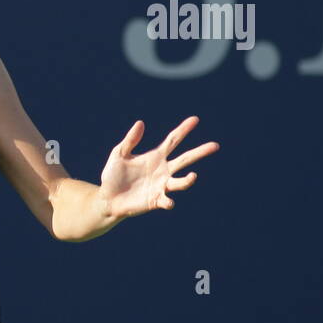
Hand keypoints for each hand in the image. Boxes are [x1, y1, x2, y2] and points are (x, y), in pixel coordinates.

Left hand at [98, 116, 218, 218]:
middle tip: (215, 145)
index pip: (173, 140)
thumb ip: (130, 140)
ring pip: (181, 182)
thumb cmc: (113, 176)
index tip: (195, 119)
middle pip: (186, 159)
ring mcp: (161, 185)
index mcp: (155, 156)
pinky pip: (167, 201)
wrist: (107, 198)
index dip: (183, 130)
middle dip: (200, 152)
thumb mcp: (119, 154)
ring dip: (188, 180)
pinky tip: (168, 202)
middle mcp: (163, 170)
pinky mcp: (156, 200)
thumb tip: (141, 123)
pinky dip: (169, 202)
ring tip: (193, 176)